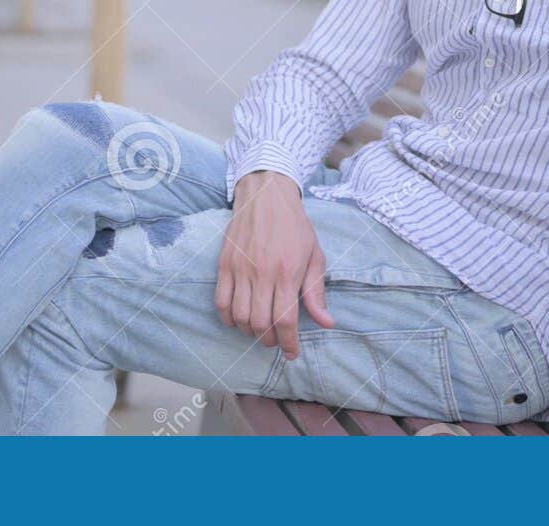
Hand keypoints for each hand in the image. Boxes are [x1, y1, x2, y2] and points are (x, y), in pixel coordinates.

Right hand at [216, 171, 335, 358]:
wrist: (266, 195)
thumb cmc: (295, 225)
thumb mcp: (315, 255)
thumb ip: (317, 292)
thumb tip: (326, 323)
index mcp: (288, 273)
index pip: (285, 320)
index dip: (289, 343)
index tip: (292, 353)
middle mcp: (262, 274)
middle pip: (260, 323)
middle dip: (269, 340)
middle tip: (276, 340)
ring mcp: (241, 270)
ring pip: (239, 316)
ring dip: (249, 331)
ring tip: (259, 330)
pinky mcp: (225, 265)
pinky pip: (221, 301)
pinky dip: (228, 317)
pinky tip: (238, 319)